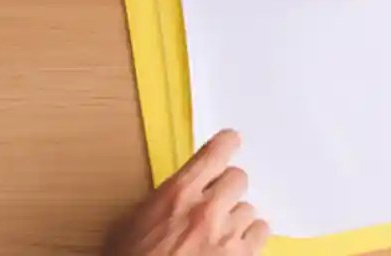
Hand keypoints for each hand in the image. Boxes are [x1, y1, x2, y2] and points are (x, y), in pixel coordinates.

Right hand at [102, 130, 268, 255]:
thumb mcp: (129, 225)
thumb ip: (160, 201)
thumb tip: (174, 194)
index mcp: (178, 194)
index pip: (217, 151)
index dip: (226, 144)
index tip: (229, 144)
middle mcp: (207, 209)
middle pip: (238, 178)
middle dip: (227, 189)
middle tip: (216, 202)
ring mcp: (228, 236)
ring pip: (249, 209)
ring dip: (236, 218)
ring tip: (220, 233)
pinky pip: (261, 233)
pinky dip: (250, 238)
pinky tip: (234, 246)